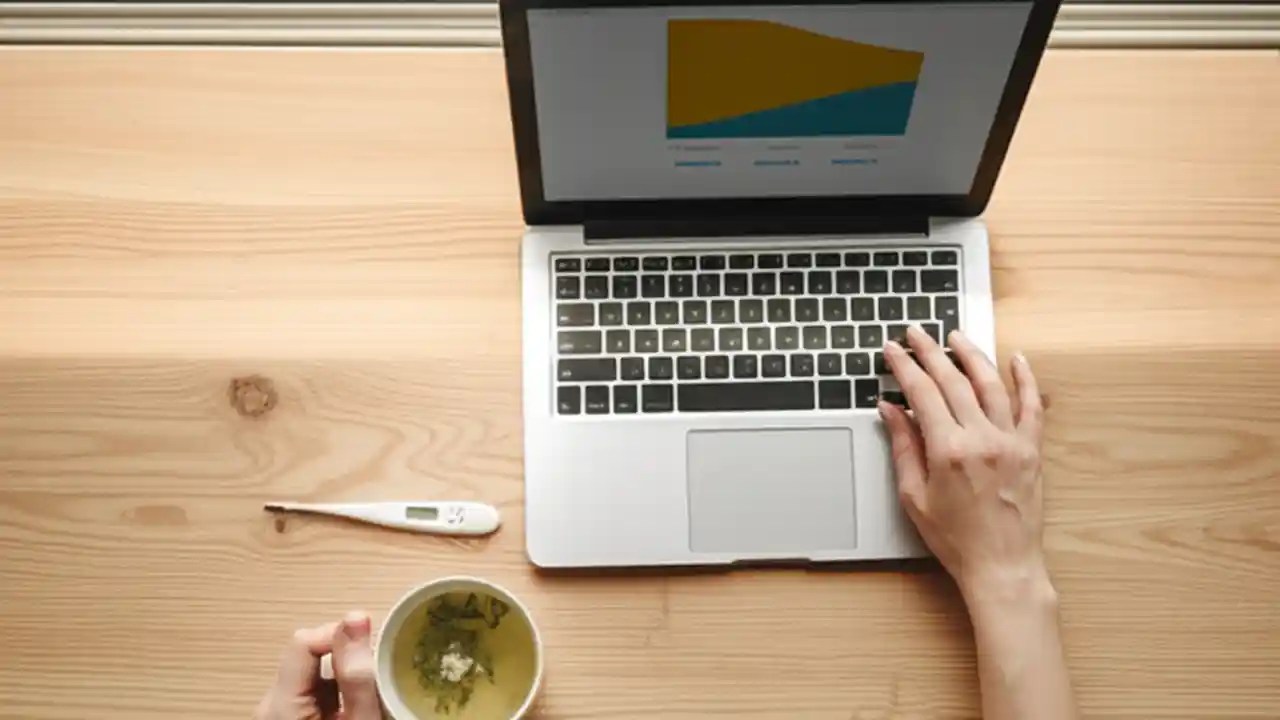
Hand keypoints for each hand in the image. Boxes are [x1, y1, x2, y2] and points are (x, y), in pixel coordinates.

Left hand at [254, 611, 381, 719]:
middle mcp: (272, 703)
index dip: (341, 636)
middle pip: (309, 653)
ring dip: (343, 674)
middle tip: (375, 678)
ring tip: (367, 694)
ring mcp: (278, 710)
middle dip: (345, 657)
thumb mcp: (359, 719)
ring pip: (314, 670)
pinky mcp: (288, 714)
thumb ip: (356, 674)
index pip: (305, 639)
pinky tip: (353, 707)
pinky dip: (336, 690)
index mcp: (282, 703)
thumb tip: (357, 617)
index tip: (370, 649)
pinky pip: (313, 687)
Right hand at [880, 326, 1048, 604]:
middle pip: (953, 381)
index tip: (893, 350)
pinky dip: (1025, 380)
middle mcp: (982, 439)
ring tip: (956, 337)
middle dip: (931, 352)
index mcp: (948, 450)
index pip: (922, 393)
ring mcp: (1010, 442)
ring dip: (971, 356)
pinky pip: (1032, 406)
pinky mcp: (1031, 451)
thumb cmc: (955, 539)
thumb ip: (903, 447)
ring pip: (991, 385)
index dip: (905, 366)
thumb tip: (891, 410)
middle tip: (916, 334)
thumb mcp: (914, 495)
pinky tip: (1016, 360)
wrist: (1001, 566)